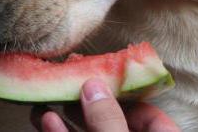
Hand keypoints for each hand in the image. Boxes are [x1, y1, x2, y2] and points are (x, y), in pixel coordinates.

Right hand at [32, 78, 179, 131]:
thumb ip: (108, 121)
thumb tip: (93, 85)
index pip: (151, 118)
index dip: (126, 95)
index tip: (99, 77)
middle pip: (112, 120)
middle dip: (87, 100)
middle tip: (67, 79)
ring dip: (65, 116)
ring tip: (47, 97)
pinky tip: (45, 119)